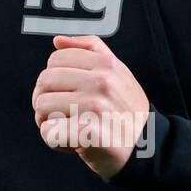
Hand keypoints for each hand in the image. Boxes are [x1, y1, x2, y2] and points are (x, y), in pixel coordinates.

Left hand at [32, 34, 150, 179]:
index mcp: (107, 64)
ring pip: (42, 106)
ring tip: (68, 128)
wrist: (149, 150)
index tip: (65, 94)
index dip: (54, 78)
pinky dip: (55, 141)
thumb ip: (91, 50)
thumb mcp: (119, 73)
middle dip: (46, 99)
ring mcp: (95, 107)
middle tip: (62, 114)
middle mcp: (101, 82)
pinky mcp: (88, 133)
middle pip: (44, 81)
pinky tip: (72, 144)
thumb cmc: (128, 113)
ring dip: (48, 122)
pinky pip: (49, 132)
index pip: (55, 59)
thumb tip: (57, 40)